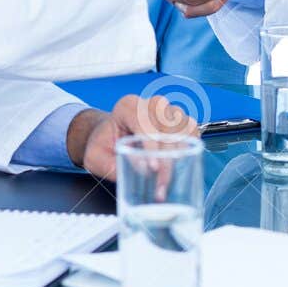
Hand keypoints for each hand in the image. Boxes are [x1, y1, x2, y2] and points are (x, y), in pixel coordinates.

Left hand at [67, 95, 200, 180]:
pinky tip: (183, 162)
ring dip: (180, 152)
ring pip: (182, 125)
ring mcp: (167, 110)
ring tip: (171, 177)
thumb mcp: (96, 157)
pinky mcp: (179, 120)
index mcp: (127, 106)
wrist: (111, 138)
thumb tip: (142, 169)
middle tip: (162, 181)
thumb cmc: (103, 144)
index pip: (143, 121)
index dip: (150, 144)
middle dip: (167, 155)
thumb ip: (112, 164)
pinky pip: (191, 129)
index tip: (152, 167)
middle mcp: (150, 104)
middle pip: (166, 125)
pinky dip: (191, 145)